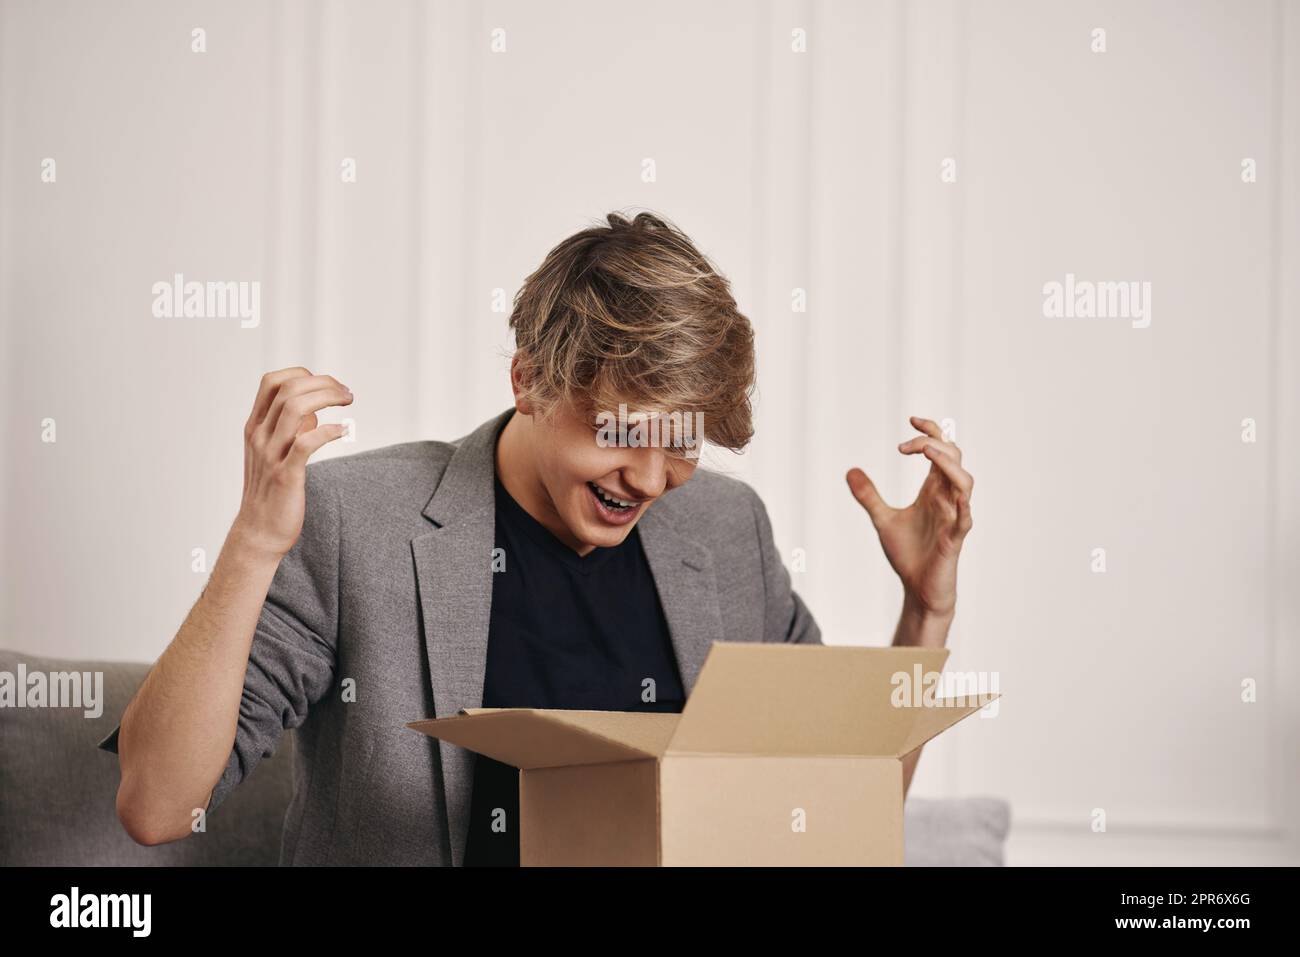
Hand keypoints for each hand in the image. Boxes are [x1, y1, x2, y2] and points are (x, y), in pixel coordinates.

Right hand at [230, 367, 352, 558]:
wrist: (259, 532)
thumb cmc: (272, 491)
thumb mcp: (275, 453)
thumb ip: (291, 429)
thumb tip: (314, 411)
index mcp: (255, 427)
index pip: (271, 381)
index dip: (302, 374)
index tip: (326, 385)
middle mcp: (259, 436)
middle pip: (289, 389)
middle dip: (324, 383)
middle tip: (347, 394)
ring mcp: (271, 455)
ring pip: (296, 408)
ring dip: (328, 398)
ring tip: (348, 403)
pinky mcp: (286, 475)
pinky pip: (306, 443)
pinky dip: (329, 431)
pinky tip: (344, 431)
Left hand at [846, 416, 973, 617]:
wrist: (917, 589)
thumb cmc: (908, 554)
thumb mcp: (882, 519)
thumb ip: (868, 496)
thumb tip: (850, 471)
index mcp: (934, 490)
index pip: (941, 450)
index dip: (930, 432)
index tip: (911, 420)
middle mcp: (947, 498)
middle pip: (953, 457)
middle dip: (933, 443)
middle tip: (904, 445)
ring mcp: (954, 516)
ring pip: (964, 481)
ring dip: (948, 463)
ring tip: (927, 452)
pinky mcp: (955, 537)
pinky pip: (964, 514)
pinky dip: (959, 498)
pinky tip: (948, 491)